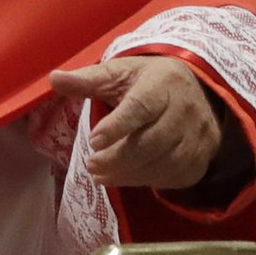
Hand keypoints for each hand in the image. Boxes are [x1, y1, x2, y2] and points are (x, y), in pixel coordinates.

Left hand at [48, 55, 230, 191]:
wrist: (197, 89)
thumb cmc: (148, 82)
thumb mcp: (120, 73)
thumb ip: (88, 80)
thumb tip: (54, 78)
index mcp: (162, 83)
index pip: (141, 107)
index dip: (117, 126)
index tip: (93, 141)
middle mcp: (185, 109)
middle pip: (150, 142)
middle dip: (116, 159)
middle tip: (90, 165)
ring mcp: (197, 135)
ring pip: (162, 163)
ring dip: (128, 174)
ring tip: (101, 174)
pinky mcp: (201, 156)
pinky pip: (174, 176)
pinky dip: (147, 180)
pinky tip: (127, 176)